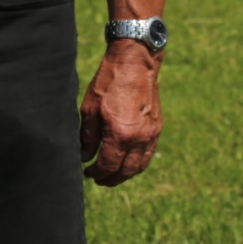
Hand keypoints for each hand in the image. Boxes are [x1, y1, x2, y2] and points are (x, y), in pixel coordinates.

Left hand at [78, 45, 162, 185]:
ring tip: (112, 175)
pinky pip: (148, 154)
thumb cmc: (108, 83)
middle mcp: (139, 138)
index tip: (87, 172)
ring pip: (140, 166)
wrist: (135, 63)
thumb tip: (85, 156)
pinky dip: (137, 164)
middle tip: (98, 180)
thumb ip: (87, 136)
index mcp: (120, 133)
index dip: (97, 172)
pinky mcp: (157, 128)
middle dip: (111, 179)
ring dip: (125, 175)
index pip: (108, 165)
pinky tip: (127, 162)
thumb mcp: (90, 108)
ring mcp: (151, 134)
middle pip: (126, 171)